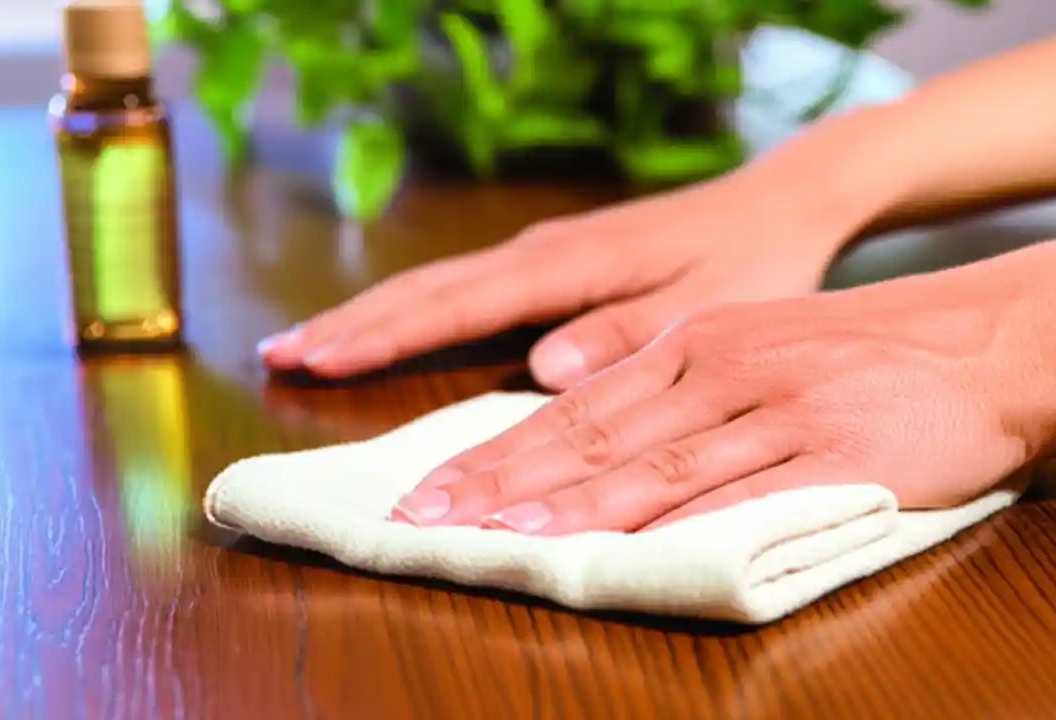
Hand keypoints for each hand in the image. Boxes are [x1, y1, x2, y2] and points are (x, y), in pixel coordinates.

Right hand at [257, 158, 868, 389]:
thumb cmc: (751, 259)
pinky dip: (417, 311)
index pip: (458, 302)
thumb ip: (626, 336)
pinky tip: (391, 330)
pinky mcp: (556, 262)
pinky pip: (467, 288)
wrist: (778, 203)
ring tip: (305, 344)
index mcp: (570, 264)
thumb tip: (542, 370)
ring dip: (371, 315)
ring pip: (438, 284)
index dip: (385, 333)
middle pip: (427, 288)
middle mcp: (543, 252)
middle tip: (276, 355)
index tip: (318, 357)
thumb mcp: (706, 307)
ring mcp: (545, 253)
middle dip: (351, 322)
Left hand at [388, 270, 1047, 534]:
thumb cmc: (862, 350)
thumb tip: (581, 427)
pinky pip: (741, 499)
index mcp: (693, 341)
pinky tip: (622, 552)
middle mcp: (720, 369)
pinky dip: (672, 528)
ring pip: (654, 468)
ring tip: (496, 541)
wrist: (989, 336)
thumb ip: (670, 382)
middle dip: (500, 485)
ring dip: (569, 509)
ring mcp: (777, 413)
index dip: (495, 454)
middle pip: (591, 437)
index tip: (430, 491)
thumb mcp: (753, 341)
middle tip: (426, 522)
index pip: (572, 408)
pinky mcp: (835, 459)